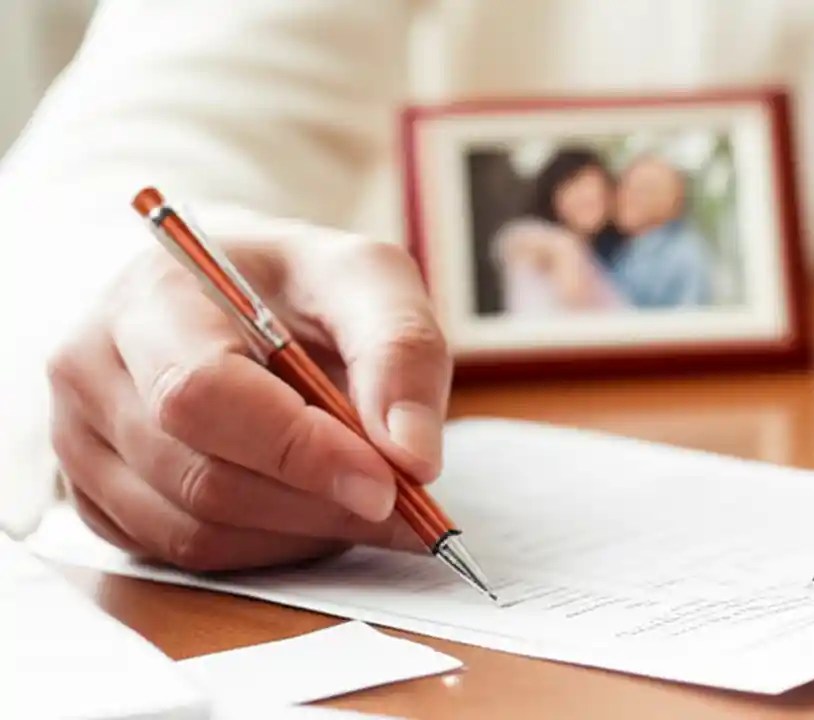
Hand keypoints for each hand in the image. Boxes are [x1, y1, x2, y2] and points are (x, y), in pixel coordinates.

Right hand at [48, 226, 450, 570]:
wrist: (235, 296)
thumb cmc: (300, 285)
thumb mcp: (369, 279)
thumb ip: (401, 352)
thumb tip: (413, 458)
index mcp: (152, 295)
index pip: (202, 394)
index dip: (299, 451)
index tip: (388, 482)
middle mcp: (91, 368)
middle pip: (202, 476)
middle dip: (317, 501)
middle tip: (400, 503)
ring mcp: (78, 440)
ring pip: (195, 530)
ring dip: (300, 532)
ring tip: (359, 495)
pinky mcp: (95, 497)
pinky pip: (184, 557)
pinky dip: (267, 548)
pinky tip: (308, 507)